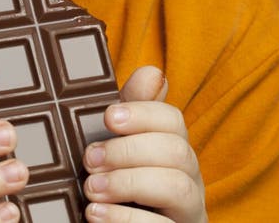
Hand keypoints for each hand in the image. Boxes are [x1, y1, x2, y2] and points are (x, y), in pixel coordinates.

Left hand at [82, 66, 206, 221]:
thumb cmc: (118, 186)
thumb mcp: (120, 145)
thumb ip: (132, 111)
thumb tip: (152, 71)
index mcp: (174, 150)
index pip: (174, 120)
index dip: (143, 113)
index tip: (107, 117)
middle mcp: (189, 180)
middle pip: (178, 151)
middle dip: (130, 151)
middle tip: (90, 159)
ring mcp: (188, 213)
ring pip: (179, 188)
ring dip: (129, 183)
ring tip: (91, 189)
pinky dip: (125, 220)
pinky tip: (95, 214)